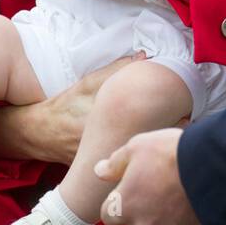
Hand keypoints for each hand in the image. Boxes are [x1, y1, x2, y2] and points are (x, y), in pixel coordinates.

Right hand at [0, 51, 185, 165]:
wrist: (39, 133)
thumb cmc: (65, 105)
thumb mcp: (89, 83)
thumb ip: (116, 70)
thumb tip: (144, 56)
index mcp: (108, 121)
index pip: (146, 122)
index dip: (171, 119)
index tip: (186, 113)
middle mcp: (108, 142)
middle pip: (147, 142)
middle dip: (168, 134)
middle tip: (186, 123)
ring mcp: (106, 157)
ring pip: (139, 154)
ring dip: (155, 145)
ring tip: (173, 136)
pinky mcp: (104, 168)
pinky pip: (128, 161)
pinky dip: (139, 155)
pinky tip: (149, 149)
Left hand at [93, 127, 206, 224]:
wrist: (211, 165)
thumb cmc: (170, 153)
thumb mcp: (136, 147)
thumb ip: (115, 163)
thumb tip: (100, 171)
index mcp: (124, 206)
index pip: (109, 215)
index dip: (117, 203)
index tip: (129, 190)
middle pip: (136, 224)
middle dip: (143, 211)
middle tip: (157, 186)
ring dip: (166, 215)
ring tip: (178, 190)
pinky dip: (188, 220)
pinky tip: (193, 200)